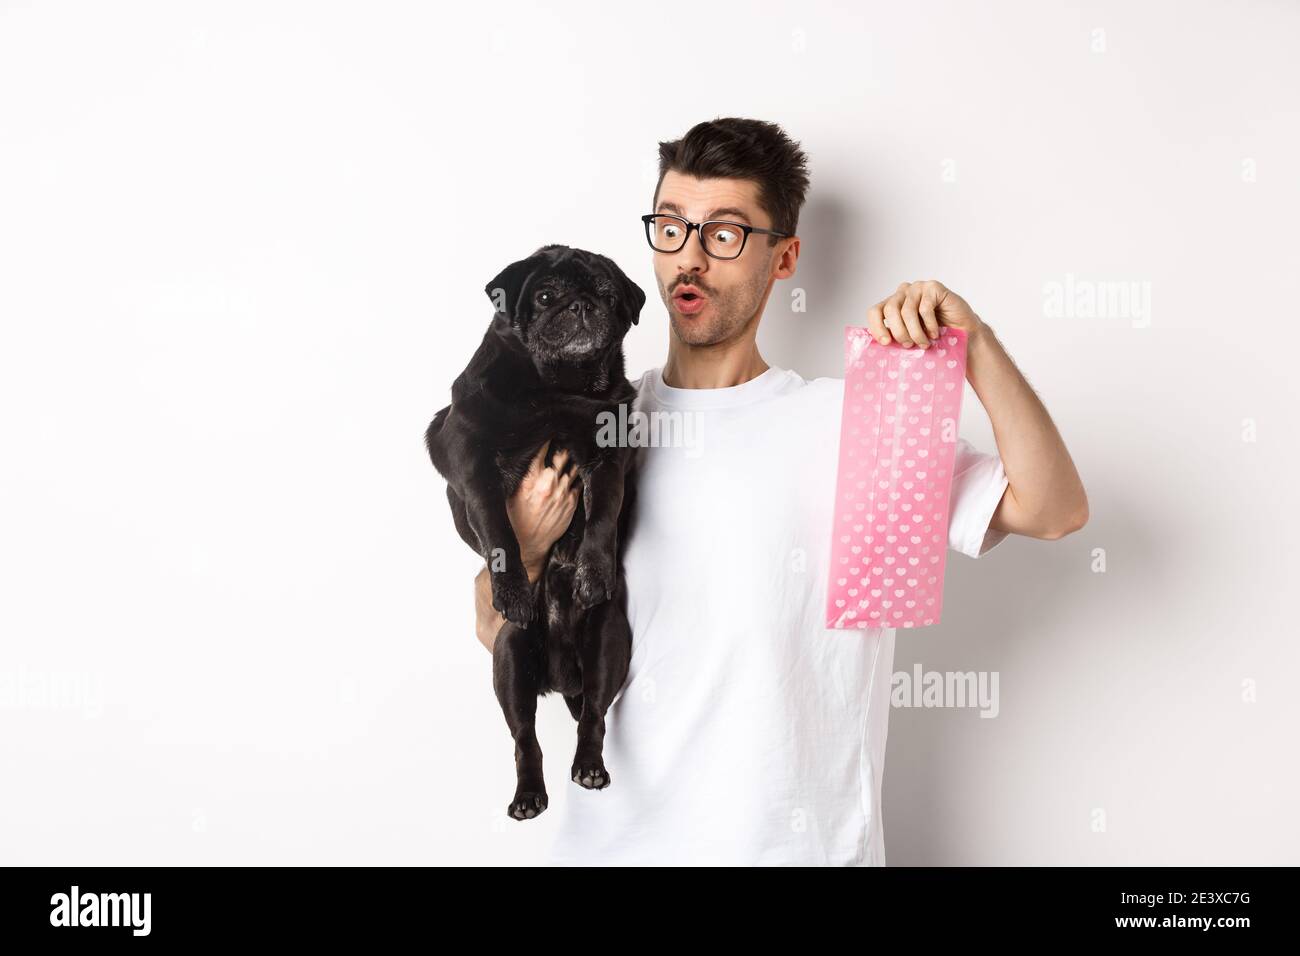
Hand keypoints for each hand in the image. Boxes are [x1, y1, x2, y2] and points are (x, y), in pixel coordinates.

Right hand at [506, 439, 579, 581]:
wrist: (528, 547)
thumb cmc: (513, 519)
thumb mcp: (507, 493)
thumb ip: (517, 473)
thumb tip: (515, 452)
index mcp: (531, 480)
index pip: (541, 449)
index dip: (546, 434)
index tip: (548, 421)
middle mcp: (550, 484)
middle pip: (563, 454)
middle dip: (565, 441)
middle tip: (569, 426)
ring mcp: (564, 493)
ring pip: (574, 466)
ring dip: (574, 455)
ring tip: (579, 441)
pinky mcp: (572, 502)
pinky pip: (578, 481)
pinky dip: (577, 472)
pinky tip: (579, 463)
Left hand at [866, 280, 984, 349]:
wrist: (962, 332)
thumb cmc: (935, 336)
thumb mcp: (910, 337)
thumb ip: (896, 336)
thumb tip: (880, 347)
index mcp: (892, 304)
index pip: (875, 311)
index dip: (877, 327)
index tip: (886, 343)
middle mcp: (902, 293)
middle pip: (890, 310)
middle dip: (899, 332)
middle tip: (908, 345)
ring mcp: (918, 288)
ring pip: (907, 311)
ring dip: (916, 332)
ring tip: (924, 344)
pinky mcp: (933, 287)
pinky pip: (925, 308)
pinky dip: (929, 324)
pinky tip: (935, 333)